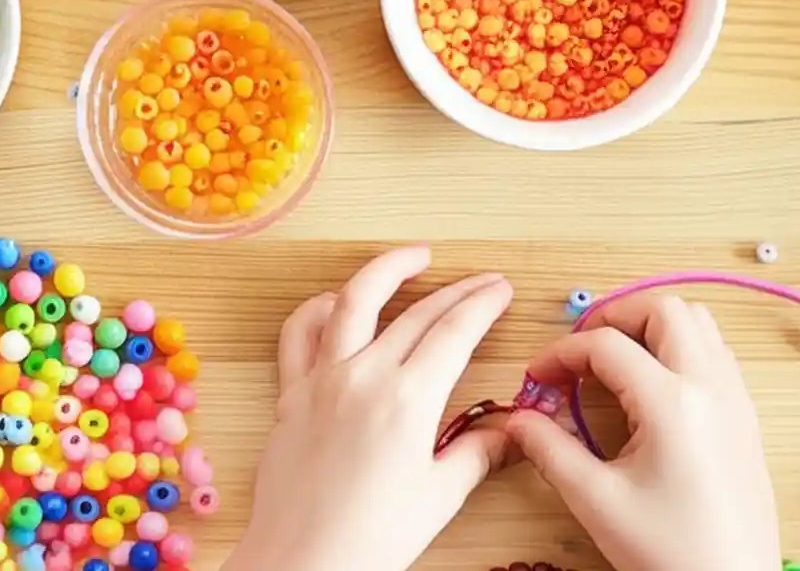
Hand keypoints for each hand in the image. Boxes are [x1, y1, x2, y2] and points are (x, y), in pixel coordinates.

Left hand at [224, 246, 513, 570]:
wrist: (302, 563)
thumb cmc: (370, 539)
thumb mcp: (440, 495)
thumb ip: (476, 453)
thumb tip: (508, 434)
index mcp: (410, 400)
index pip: (456, 331)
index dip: (483, 304)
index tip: (500, 290)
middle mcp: (365, 377)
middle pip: (418, 312)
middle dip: (457, 290)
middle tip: (481, 281)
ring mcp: (323, 380)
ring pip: (354, 301)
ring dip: (386, 270)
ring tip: (413, 258)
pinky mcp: (291, 395)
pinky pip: (300, 334)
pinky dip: (319, 308)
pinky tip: (338, 302)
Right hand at [507, 294, 780, 570]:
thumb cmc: (673, 554)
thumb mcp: (597, 502)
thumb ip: (551, 450)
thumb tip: (519, 418)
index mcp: (673, 404)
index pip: (607, 344)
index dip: (561, 352)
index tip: (539, 377)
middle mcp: (711, 387)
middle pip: (663, 308)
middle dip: (613, 316)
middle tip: (580, 349)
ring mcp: (735, 398)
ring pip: (697, 322)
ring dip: (651, 327)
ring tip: (614, 360)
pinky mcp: (745, 416)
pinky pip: (715, 352)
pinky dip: (679, 348)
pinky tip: (651, 385)